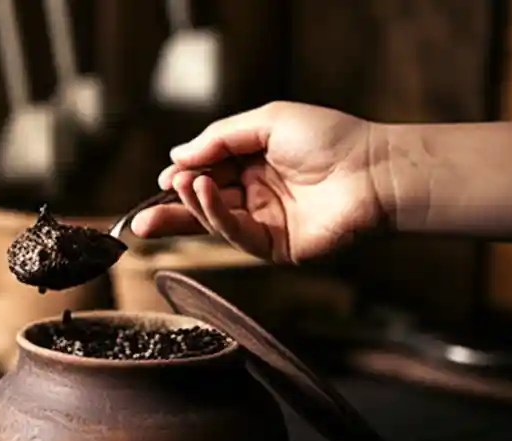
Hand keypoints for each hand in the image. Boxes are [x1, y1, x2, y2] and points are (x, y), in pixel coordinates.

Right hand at [130, 101, 385, 263]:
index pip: (207, 175)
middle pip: (203, 207)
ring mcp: (266, 223)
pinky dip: (214, 216)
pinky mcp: (276, 247)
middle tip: (139, 219)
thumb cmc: (329, 138)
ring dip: (190, 208)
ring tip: (177, 187)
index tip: (165, 176)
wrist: (372, 170)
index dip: (183, 178)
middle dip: (171, 211)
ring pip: (214, 223)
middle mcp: (257, 196)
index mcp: (256, 164)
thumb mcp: (266, 122)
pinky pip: (236, 234)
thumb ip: (219, 139)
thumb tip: (177, 156)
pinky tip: (202, 194)